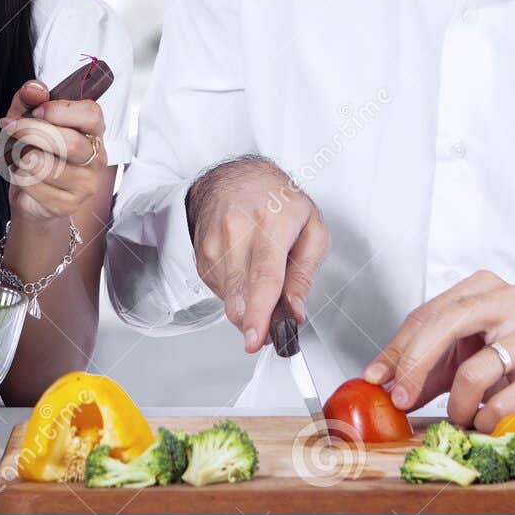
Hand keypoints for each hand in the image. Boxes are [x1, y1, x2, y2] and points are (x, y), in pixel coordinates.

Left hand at [0, 79, 107, 223]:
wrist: (32, 195)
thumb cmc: (35, 150)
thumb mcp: (27, 118)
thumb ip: (29, 98)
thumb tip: (34, 89)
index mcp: (93, 131)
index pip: (91, 114)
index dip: (59, 110)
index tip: (35, 111)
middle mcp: (97, 157)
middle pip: (67, 142)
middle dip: (31, 132)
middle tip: (10, 128)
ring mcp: (86, 184)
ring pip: (46, 165)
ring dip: (22, 158)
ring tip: (20, 157)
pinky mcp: (68, 205)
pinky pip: (35, 186)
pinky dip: (20, 178)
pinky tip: (23, 176)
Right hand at [185, 157, 329, 352]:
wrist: (238, 177)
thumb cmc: (279, 201)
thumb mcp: (312, 229)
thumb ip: (305, 274)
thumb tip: (294, 311)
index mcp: (272, 222)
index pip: (264, 275)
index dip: (260, 312)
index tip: (255, 337)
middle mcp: (237, 230)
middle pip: (240, 293)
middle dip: (253, 321)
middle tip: (269, 330)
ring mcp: (214, 242)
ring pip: (229, 298)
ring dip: (248, 304)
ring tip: (263, 277)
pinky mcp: (201, 254)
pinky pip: (220, 290)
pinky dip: (236, 292)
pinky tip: (245, 270)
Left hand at [364, 270, 514, 430]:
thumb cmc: (503, 353)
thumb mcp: (457, 352)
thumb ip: (418, 364)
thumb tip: (378, 383)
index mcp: (481, 286)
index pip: (428, 314)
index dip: (399, 350)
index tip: (378, 380)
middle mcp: (510, 299)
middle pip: (446, 325)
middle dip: (415, 367)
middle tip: (401, 400)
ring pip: (473, 372)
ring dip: (457, 405)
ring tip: (460, 415)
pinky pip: (500, 403)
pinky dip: (483, 419)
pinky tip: (485, 418)